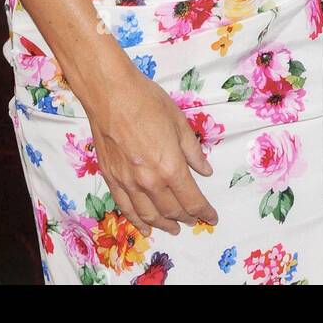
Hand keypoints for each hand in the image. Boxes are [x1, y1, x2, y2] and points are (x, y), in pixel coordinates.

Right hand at [86, 64, 218, 238]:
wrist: (110, 94)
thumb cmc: (147, 102)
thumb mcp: (179, 122)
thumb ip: (192, 151)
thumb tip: (205, 170)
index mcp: (171, 167)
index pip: (191, 199)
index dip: (204, 211)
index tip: (211, 217)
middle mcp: (150, 182)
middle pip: (171, 210)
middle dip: (186, 218)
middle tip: (194, 220)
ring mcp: (128, 183)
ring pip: (149, 215)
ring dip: (164, 224)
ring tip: (174, 228)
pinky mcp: (111, 179)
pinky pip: (126, 208)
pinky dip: (137, 222)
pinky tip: (145, 228)